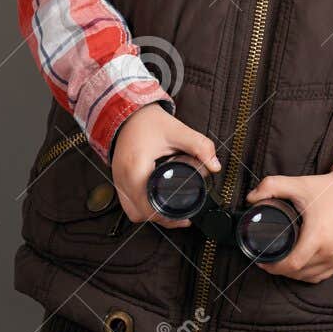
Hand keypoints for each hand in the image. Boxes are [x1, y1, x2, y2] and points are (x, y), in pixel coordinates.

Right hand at [109, 103, 220, 228]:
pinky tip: (156, 204)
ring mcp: (117, 180)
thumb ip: (199, 146)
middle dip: (161, 218)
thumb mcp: (178, 131)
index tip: (184, 218)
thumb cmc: (148, 122)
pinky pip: (128, 203)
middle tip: (182, 217)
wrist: (127, 113)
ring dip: (150, 215)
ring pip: (132, 212)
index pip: (147, 206)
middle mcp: (122, 178)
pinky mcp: (117, 180)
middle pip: (139, 214)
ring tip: (171, 213)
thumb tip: (215, 166)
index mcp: (136, 168)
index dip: (167, 217)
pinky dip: (141, 207)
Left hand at [243, 161, 332, 282]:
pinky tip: (297, 266)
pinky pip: (321, 276)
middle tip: (267, 257)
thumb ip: (271, 186)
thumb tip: (251, 199)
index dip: (273, 267)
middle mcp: (329, 251)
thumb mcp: (298, 184)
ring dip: (292, 273)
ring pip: (308, 276)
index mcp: (318, 236)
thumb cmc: (329, 189)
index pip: (292, 264)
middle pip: (297, 272)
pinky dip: (307, 274)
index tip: (262, 259)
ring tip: (280, 261)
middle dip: (279, 268)